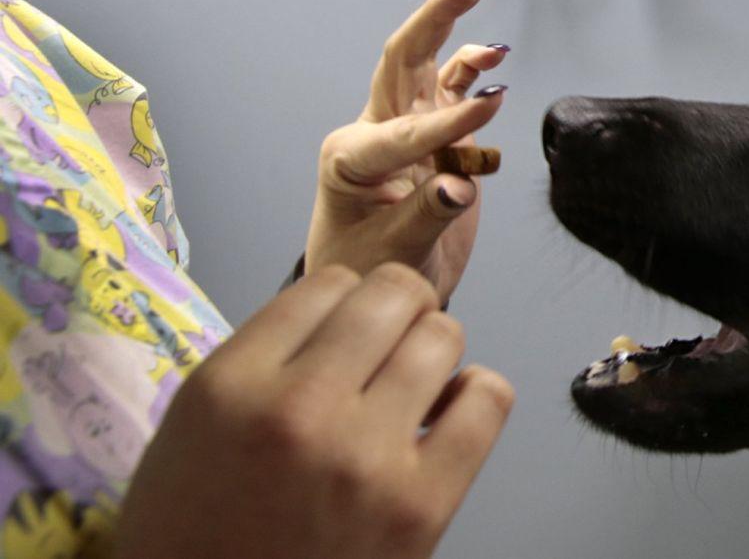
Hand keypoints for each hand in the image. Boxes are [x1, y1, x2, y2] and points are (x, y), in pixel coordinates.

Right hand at [116, 264, 513, 558]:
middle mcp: (299, 408)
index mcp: (231, 384)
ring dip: (432, 354)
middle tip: (385, 351)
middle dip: (397, 312)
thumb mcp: (196, 425)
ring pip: (443, 335)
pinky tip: (444, 418)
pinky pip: (488, 398)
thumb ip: (267, 356)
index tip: (340, 340)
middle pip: (395, 292)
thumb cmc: (197, 530)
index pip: (329, 282)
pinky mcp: (420, 504)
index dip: (342, 306)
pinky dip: (474, 397)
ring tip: (409, 390)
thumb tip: (352, 307)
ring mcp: (365, 456)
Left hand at [307, 0, 507, 302]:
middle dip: (432, 20)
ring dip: (449, 26)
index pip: (403, 132)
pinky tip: (493, 56)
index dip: (449, 121)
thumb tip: (458, 187)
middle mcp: (372, 133)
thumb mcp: (392, 256)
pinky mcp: (432, 136)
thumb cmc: (366, 272)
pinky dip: (471, 69)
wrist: (372, 287)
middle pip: (400, 62)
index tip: (493, 106)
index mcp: (350, 159)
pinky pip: (450, 90)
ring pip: (423, 65)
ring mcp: (404, 128)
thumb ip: (425, 217)